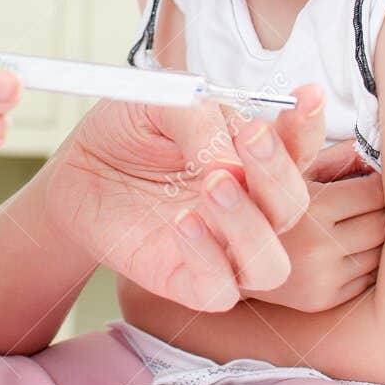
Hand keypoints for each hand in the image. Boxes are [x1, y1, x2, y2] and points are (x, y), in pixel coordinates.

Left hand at [41, 84, 326, 311]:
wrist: (76, 168)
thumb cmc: (127, 132)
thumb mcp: (160, 102)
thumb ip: (199, 119)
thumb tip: (230, 159)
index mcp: (252, 160)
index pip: (298, 149)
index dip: (308, 125)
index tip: (308, 94)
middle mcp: (248, 208)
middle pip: (292, 208)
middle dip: (278, 171)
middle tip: (251, 137)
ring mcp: (220, 249)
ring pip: (270, 266)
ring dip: (250, 226)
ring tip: (213, 185)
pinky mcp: (185, 281)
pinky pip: (218, 290)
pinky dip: (208, 260)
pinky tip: (182, 222)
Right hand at [243, 141, 384, 312]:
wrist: (218, 252)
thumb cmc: (250, 196)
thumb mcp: (278, 163)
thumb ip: (317, 146)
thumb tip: (365, 147)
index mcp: (310, 209)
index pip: (374, 192)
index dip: (375, 179)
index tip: (367, 173)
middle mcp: (317, 248)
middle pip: (383, 223)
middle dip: (379, 206)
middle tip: (366, 193)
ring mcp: (321, 279)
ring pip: (379, 252)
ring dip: (375, 234)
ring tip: (353, 217)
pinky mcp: (322, 300)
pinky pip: (367, 278)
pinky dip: (364, 260)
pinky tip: (344, 245)